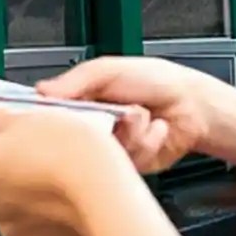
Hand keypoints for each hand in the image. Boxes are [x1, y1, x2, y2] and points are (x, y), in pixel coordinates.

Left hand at [0, 109, 136, 235]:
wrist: (104, 193)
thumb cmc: (70, 151)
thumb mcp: (33, 113)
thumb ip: (4, 118)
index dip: (1, 139)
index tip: (21, 136)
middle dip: (14, 171)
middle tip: (46, 156)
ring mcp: (11, 230)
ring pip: (16, 208)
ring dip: (32, 197)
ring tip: (64, 180)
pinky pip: (38, 231)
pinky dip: (50, 220)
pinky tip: (69, 203)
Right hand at [38, 57, 225, 173]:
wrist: (193, 104)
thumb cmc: (155, 80)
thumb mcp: (111, 70)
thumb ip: (77, 79)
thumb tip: (41, 90)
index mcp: (83, 101)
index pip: (53, 116)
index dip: (54, 120)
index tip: (62, 118)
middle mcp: (94, 126)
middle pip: (77, 140)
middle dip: (100, 127)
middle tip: (114, 115)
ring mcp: (111, 148)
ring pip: (105, 154)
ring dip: (130, 133)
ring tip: (143, 116)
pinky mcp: (128, 166)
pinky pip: (127, 164)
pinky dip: (146, 144)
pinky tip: (155, 129)